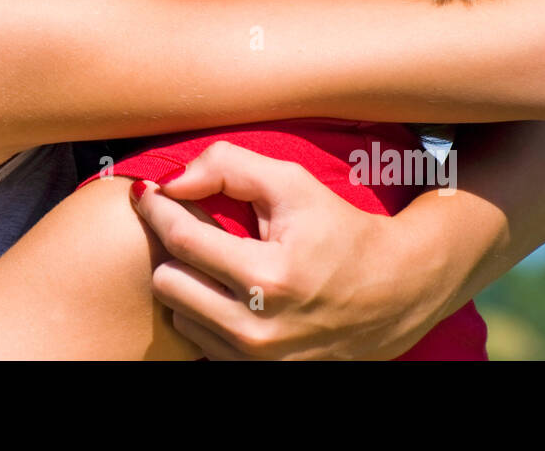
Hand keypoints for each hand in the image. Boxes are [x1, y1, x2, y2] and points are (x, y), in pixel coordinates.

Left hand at [130, 140, 451, 359]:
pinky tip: (230, 292)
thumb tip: (171, 181)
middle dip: (174, 249)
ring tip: (218, 263)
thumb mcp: (293, 184)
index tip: (147, 190)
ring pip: (179, 316)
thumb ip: (227, 167)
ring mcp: (259, 361)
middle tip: (193, 227)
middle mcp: (260, 330)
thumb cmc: (340, 230)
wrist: (396, 293)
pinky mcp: (261, 376)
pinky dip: (206, 315)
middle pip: (167, 283)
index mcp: (269, 278)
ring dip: (189, 285)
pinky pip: (201, 344)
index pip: (181, 239)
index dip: (156, 207)